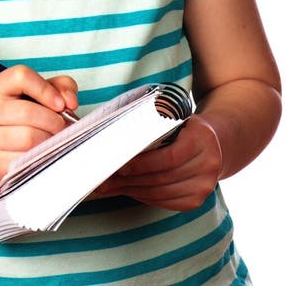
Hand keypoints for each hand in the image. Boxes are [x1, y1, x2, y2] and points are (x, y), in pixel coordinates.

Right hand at [0, 66, 77, 183]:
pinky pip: (25, 160)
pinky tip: (41, 154)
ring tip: (53, 140)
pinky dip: (39, 157)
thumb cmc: (17, 121)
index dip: (46, 89)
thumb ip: (58, 87)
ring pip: (28, 138)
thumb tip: (70, 101)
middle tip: (62, 128)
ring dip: (49, 140)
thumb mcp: (34, 96)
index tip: (61, 104)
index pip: (21, 77)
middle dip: (53, 121)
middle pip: (28, 112)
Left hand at [97, 115, 222, 210]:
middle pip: (163, 178)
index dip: (142, 164)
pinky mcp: (197, 200)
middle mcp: (208, 164)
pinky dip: (145, 197)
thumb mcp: (174, 117)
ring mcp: (205, 186)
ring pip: (162, 193)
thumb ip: (153, 126)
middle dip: (130, 180)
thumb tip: (116, 141)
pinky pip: (167, 202)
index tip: (118, 165)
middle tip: (105, 179)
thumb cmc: (184, 126)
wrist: (215, 142)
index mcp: (201, 139)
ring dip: (133, 191)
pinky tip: (130, 191)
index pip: (168, 158)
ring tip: (111, 186)